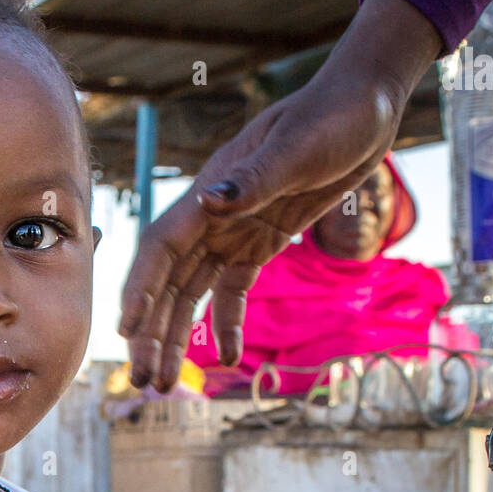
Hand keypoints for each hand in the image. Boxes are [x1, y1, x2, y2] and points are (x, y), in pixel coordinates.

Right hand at [118, 0, 441, 392]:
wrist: (365, 108)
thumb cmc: (331, 117)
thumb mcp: (296, 147)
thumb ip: (253, 178)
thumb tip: (210, 201)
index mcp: (210, 193)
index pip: (161, 249)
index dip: (141, 290)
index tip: (127, 330)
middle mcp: (212, 217)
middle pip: (168, 283)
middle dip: (152, 332)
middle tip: (143, 380)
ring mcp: (234, 232)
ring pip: (193, 294)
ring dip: (176, 337)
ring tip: (164, 383)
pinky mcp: (260, 242)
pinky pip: (233, 291)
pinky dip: (225, 324)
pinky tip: (223, 358)